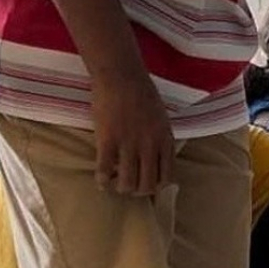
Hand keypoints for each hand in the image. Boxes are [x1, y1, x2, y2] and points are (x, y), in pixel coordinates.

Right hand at [91, 71, 173, 194]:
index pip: (167, 176)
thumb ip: (161, 138)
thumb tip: (157, 158)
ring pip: (127, 183)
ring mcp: (129, 144)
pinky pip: (104, 171)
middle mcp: (150, 146)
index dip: (158, 186)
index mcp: (165, 140)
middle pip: (147, 184)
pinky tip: (101, 181)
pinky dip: (102, 181)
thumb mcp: (162, 118)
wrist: (122, 76)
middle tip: (130, 187)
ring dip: (121, 188)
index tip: (149, 185)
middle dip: (139, 191)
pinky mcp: (108, 140)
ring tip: (115, 185)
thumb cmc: (143, 93)